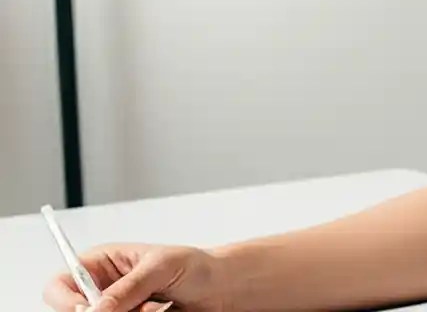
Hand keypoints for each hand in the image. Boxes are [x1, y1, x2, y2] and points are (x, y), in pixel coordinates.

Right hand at [42, 243, 230, 311]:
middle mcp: (103, 292)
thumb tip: (97, 307)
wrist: (221, 289)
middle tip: (140, 308)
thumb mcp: (161, 267)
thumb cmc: (196, 267)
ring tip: (158, 308)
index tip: (87, 309)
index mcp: (101, 265)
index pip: (59, 284)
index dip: (65, 300)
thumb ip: (129, 287)